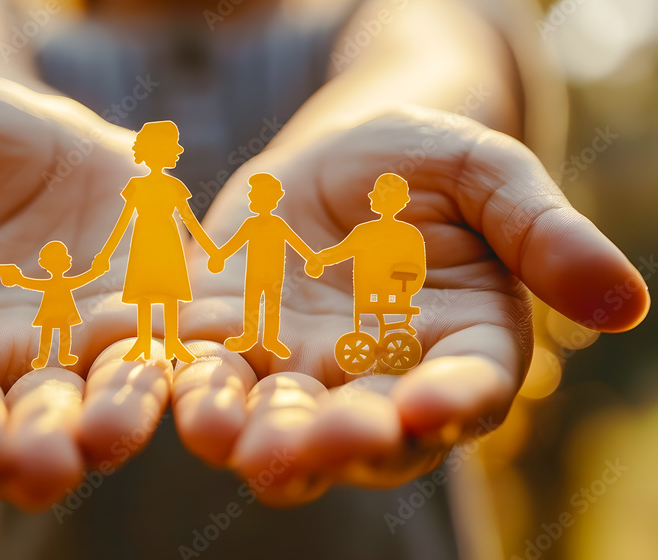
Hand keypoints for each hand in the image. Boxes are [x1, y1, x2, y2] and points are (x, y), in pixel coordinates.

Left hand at [177, 107, 648, 505]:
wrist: (340, 153)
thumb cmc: (429, 163)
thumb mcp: (488, 174)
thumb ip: (543, 233)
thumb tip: (628, 301)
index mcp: (460, 348)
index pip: (465, 391)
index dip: (453, 402)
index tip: (433, 405)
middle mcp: (381, 381)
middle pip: (362, 433)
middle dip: (334, 442)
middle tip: (306, 445)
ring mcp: (302, 372)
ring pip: (277, 423)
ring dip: (249, 434)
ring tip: (222, 434)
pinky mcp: (234, 344)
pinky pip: (209, 374)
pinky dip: (187, 385)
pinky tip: (160, 384)